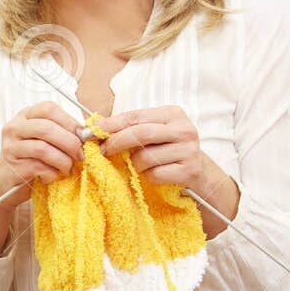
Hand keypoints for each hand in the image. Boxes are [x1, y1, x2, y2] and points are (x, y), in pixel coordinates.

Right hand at [0, 102, 85, 204]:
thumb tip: (87, 134)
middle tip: (80, 155)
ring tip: (67, 168)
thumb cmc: (30, 160)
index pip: (48, 108)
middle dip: (69, 142)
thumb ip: (61, 132)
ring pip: (43, 149)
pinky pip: (39, 168)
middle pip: (46, 128)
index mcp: (26, 116)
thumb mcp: (44, 140)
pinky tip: (51, 177)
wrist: (5, 185)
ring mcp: (11, 147)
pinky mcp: (12, 167)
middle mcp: (14, 127)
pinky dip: (52, 174)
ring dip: (62, 161)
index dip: (69, 121)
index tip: (82, 135)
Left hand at [95, 105, 210, 192]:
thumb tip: (94, 128)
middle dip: (116, 142)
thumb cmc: (167, 150)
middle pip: (141, 133)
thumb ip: (130, 128)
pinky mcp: (190, 170)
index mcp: (172, 113)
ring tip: (141, 165)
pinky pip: (156, 174)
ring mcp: (189, 150)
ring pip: (146, 157)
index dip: (111, 124)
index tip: (92, 131)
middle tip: (101, 151)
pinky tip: (154, 174)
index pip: (136, 116)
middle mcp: (184, 129)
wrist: (197, 172)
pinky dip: (148, 177)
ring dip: (136, 164)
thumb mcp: (153, 133)